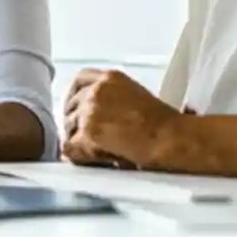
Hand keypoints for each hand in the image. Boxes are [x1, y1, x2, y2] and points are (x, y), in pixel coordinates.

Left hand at [61, 69, 180, 169]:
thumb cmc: (162, 123)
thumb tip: (93, 113)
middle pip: (70, 105)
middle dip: (75, 123)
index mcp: (109, 78)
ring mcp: (90, 109)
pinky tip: (96, 159)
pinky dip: (79, 155)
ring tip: (100, 150)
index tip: (75, 109)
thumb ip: (111, 97)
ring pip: (68, 127)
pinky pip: (70, 146)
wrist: (168, 138)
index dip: (74, 97)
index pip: (79, 80)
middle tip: (87, 138)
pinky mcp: (89, 131)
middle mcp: (97, 89)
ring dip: (79, 140)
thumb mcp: (134, 96)